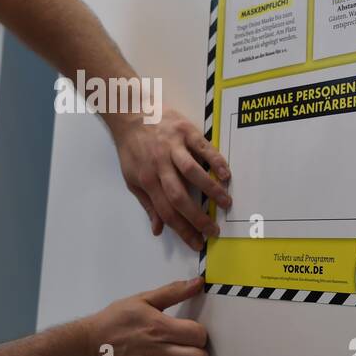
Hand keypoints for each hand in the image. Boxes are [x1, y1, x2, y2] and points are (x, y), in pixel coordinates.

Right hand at [82, 277, 209, 355]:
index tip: (190, 333)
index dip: (199, 334)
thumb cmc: (116, 320)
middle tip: (190, 350)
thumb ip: (172, 291)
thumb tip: (199, 282)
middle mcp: (160, 353)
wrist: (90, 346)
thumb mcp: (142, 300)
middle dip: (200, 354)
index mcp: (160, 329)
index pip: (198, 335)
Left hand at [114, 108, 231, 251]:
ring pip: (192, 172)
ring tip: (225, 204)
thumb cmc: (132, 148)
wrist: (129, 112)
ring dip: (210, 190)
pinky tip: (226, 174)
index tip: (197, 243)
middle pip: (179, 197)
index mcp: (147, 180)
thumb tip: (158, 229)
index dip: (183, 230)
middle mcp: (159, 165)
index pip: (166, 211)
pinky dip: (215, 161)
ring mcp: (173, 147)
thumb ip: (147, 204)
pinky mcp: (185, 131)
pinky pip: (202, 147)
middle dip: (197, 217)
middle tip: (214, 231)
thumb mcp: (132, 178)